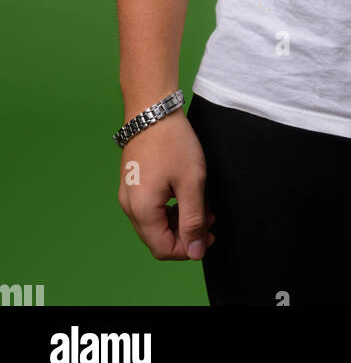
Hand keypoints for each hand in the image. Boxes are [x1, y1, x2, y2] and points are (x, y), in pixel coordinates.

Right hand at [117, 110, 214, 260]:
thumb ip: (193, 220)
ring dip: (178, 221)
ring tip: (202, 206)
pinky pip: (149, 208)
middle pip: (156, 238)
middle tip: (210, 218)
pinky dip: (168, 209)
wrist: (152, 110)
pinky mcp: (131, 183)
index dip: (188, 248)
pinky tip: (184, 195)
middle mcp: (129, 207)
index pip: (163, 249)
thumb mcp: (191, 183)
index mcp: (141, 210)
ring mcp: (127, 194)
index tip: (211, 234)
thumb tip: (195, 252)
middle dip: (185, 234)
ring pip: (153, 224)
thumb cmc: (173, 143)